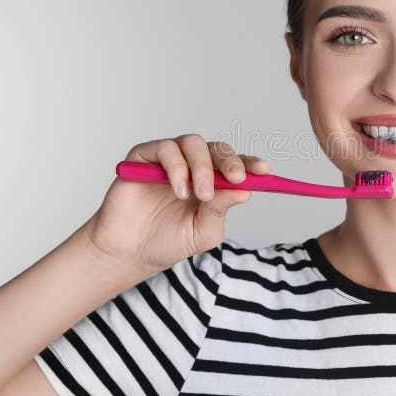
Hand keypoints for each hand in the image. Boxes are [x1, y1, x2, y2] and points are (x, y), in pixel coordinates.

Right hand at [83, 134, 269, 275]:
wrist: (130, 252)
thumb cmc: (168, 241)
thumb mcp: (203, 232)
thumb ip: (221, 210)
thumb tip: (245, 191)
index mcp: (213, 181)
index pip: (236, 165)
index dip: (251, 164)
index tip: (265, 171)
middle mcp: (193, 166)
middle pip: (217, 149)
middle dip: (230, 162)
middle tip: (235, 179)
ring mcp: (169, 160)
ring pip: (192, 143)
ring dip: (202, 166)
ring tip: (200, 194)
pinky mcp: (144, 157)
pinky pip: (164, 148)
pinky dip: (176, 166)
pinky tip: (178, 189)